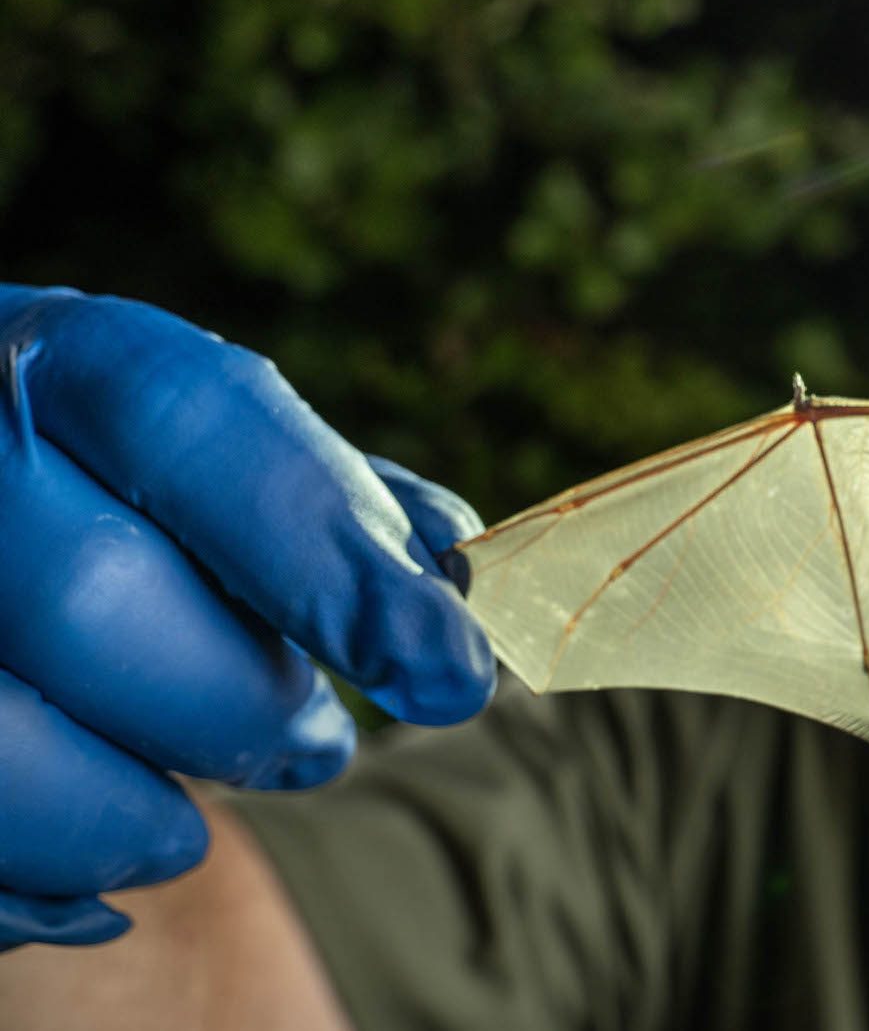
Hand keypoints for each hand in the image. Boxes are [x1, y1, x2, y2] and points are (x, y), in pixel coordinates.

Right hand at [0, 286, 493, 949]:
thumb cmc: (82, 479)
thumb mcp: (192, 447)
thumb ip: (319, 498)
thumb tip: (456, 567)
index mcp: (55, 358)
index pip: (192, 424)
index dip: (329, 554)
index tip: (448, 667)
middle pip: (89, 595)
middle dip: (234, 702)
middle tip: (316, 748)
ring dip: (121, 815)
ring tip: (186, 830)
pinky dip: (33, 880)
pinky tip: (91, 874)